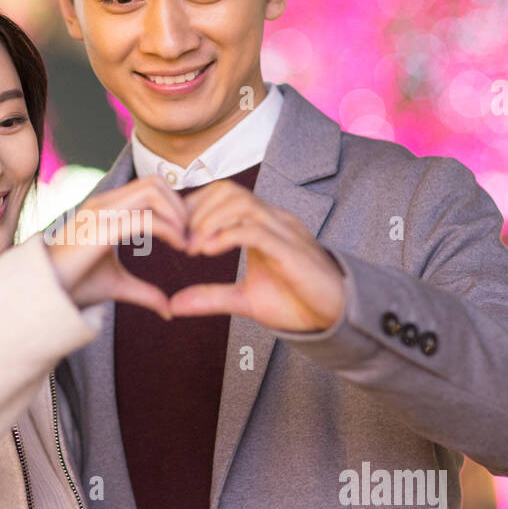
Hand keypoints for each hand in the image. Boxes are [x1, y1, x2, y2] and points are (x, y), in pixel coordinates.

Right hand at [45, 175, 189, 319]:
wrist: (42, 295)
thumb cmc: (73, 286)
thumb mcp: (117, 286)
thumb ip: (145, 292)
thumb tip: (169, 308)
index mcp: (106, 208)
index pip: (149, 188)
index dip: (175, 205)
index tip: (190, 234)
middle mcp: (103, 203)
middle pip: (155, 183)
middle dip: (181, 205)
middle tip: (194, 236)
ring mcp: (100, 213)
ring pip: (153, 191)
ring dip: (178, 214)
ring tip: (188, 242)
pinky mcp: (100, 230)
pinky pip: (145, 219)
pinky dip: (170, 229)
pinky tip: (181, 246)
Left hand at [169, 180, 344, 332]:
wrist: (334, 318)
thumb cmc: (296, 303)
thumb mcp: (243, 300)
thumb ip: (210, 297)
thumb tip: (173, 304)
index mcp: (263, 224)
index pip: (223, 194)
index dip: (194, 208)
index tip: (176, 234)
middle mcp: (274, 220)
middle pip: (228, 190)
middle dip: (197, 211)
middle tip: (180, 241)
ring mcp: (284, 232)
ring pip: (241, 203)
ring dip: (209, 221)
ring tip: (193, 247)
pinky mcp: (291, 251)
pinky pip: (256, 230)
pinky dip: (227, 235)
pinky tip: (208, 251)